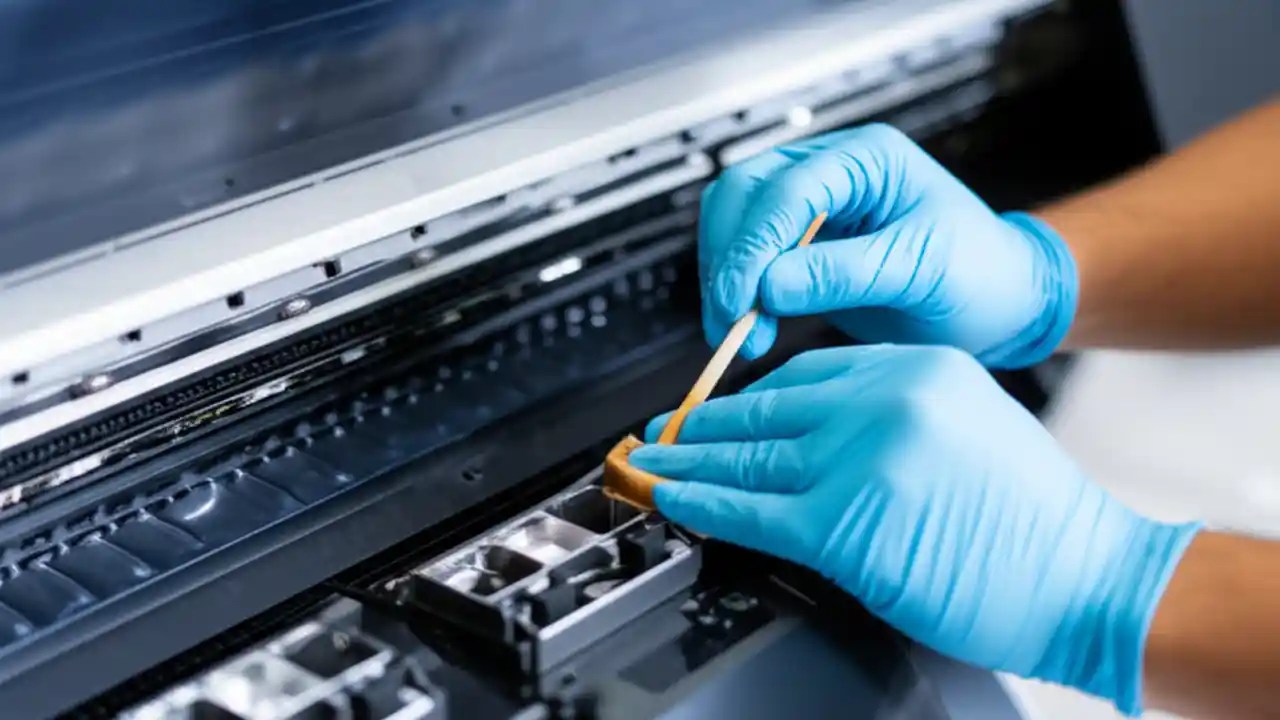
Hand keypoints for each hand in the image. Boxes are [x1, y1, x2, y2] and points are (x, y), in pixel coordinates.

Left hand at [629, 346, 1198, 714]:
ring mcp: (858, 458)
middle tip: (663, 433)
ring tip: (650, 464)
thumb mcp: (966, 424)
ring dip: (687, 461)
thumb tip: (812, 436)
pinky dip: (701, 502)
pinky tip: (674, 499)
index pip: (805, 372)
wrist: (1091, 577)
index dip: (749, 394)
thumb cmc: (1040, 518)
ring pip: (748, 453)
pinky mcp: (840, 521)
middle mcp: (882, 399)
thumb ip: (891, 416)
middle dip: (704, 424)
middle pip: (765, 406)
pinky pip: (750, 506)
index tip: (720, 409)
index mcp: (915, 368)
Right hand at [699, 124, 1076, 368]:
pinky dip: (736, 291)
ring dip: (724, 276)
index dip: (753, 245)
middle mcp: (831, 171)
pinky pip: (746, 257)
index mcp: (867, 159)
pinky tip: (747, 327)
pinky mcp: (799, 246)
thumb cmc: (981, 273)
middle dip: (728, 258)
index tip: (740, 301)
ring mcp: (810, 207)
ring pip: (732, 222)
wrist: (1002, 302)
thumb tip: (768, 287)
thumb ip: (843, 274)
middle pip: (743, 193)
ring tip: (738, 332)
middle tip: (731, 320)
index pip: (786, 189)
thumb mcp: (921, 271)